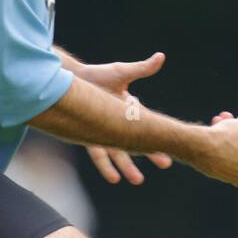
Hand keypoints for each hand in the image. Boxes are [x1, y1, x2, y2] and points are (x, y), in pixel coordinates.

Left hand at [78, 52, 173, 184]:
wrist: (67, 81)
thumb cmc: (95, 75)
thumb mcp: (121, 72)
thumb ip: (142, 68)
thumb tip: (161, 56)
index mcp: (129, 108)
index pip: (147, 124)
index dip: (159, 134)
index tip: (170, 144)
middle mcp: (118, 122)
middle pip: (137, 141)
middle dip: (151, 153)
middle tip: (167, 163)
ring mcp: (104, 131)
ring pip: (119, 152)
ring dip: (128, 166)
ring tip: (138, 181)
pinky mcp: (89, 136)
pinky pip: (99, 154)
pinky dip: (106, 166)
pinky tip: (113, 179)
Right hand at [190, 115, 237, 186]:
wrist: (194, 144)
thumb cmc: (221, 140)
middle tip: (235, 124)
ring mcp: (225, 175)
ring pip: (232, 149)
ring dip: (228, 134)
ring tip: (222, 121)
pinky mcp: (214, 170)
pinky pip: (221, 153)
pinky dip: (219, 142)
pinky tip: (215, 128)